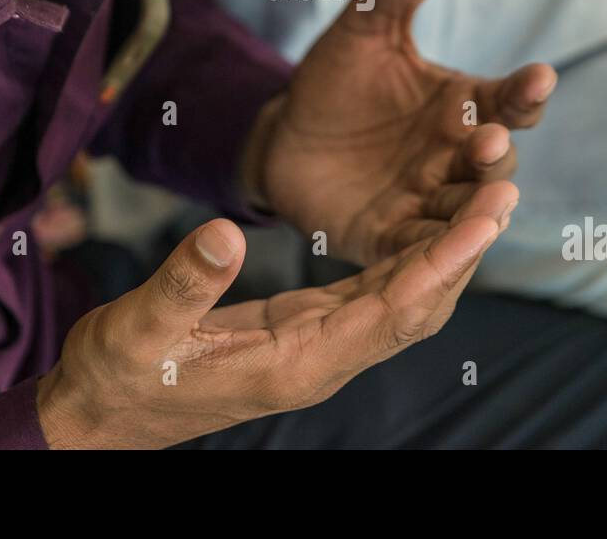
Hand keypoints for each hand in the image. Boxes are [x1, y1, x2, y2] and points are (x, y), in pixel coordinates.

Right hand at [35, 213, 500, 447]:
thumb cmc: (120, 376)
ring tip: (480, 199)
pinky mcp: (305, 332)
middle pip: (416, 307)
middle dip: (462, 253)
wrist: (104, 413)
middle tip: (502, 192)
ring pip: (402, 301)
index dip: (441, 263)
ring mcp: (317, 348)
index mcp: (296, 364)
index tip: (484, 217)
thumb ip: (184, 283)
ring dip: (443, 254)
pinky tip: (424, 225)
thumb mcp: (139, 327)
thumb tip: (227, 230)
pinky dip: (406, 260)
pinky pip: (373, 295)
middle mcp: (322, 359)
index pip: (391, 310)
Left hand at [243, 0, 555, 267]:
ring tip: (491, 202)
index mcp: (462, 105)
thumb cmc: (336, 83)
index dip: (526, 93)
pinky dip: (436, 254)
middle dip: (496, 153)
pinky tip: (443, 253)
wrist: (281, 139)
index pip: (507, 100)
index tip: (540, 76)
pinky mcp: (392, 239)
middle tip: (490, 141)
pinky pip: (421, 251)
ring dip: (480, 209)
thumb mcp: (364, 30)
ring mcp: (428, 201)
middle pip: (494, 161)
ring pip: (468, 211)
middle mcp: (456, 156)